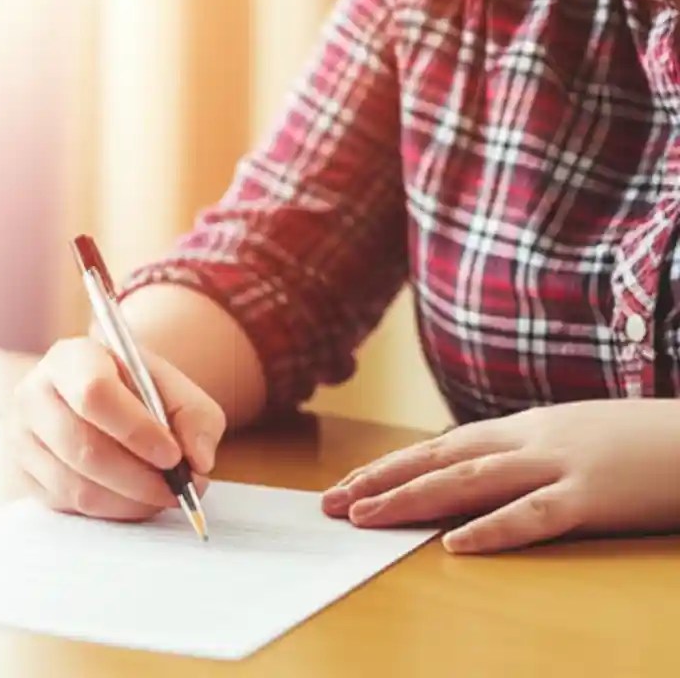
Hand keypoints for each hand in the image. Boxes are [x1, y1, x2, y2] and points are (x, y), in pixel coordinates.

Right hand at [9, 337, 225, 520]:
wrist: (106, 401)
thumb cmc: (140, 394)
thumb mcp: (177, 392)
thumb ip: (196, 419)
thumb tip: (197, 460)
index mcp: (71, 358)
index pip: (94, 395)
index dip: (136, 431)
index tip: (173, 455)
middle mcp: (34, 394)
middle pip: (83, 448)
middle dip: (140, 478)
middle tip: (178, 488)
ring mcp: (22, 437)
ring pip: (77, 486)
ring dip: (130, 501)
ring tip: (163, 494)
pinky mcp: (24, 475)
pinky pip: (70, 506)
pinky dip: (112, 510)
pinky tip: (135, 497)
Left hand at [321, 400, 679, 553]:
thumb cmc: (641, 444)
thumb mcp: (572, 439)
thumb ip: (523, 455)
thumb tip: (473, 477)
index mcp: (524, 428)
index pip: (440, 446)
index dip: (389, 466)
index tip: (346, 485)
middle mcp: (531, 439)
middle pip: (439, 459)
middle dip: (380, 481)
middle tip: (330, 504)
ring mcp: (562, 464)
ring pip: (471, 481)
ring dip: (412, 499)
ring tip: (365, 517)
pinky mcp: (596, 495)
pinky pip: (537, 515)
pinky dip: (494, 529)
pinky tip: (455, 544)